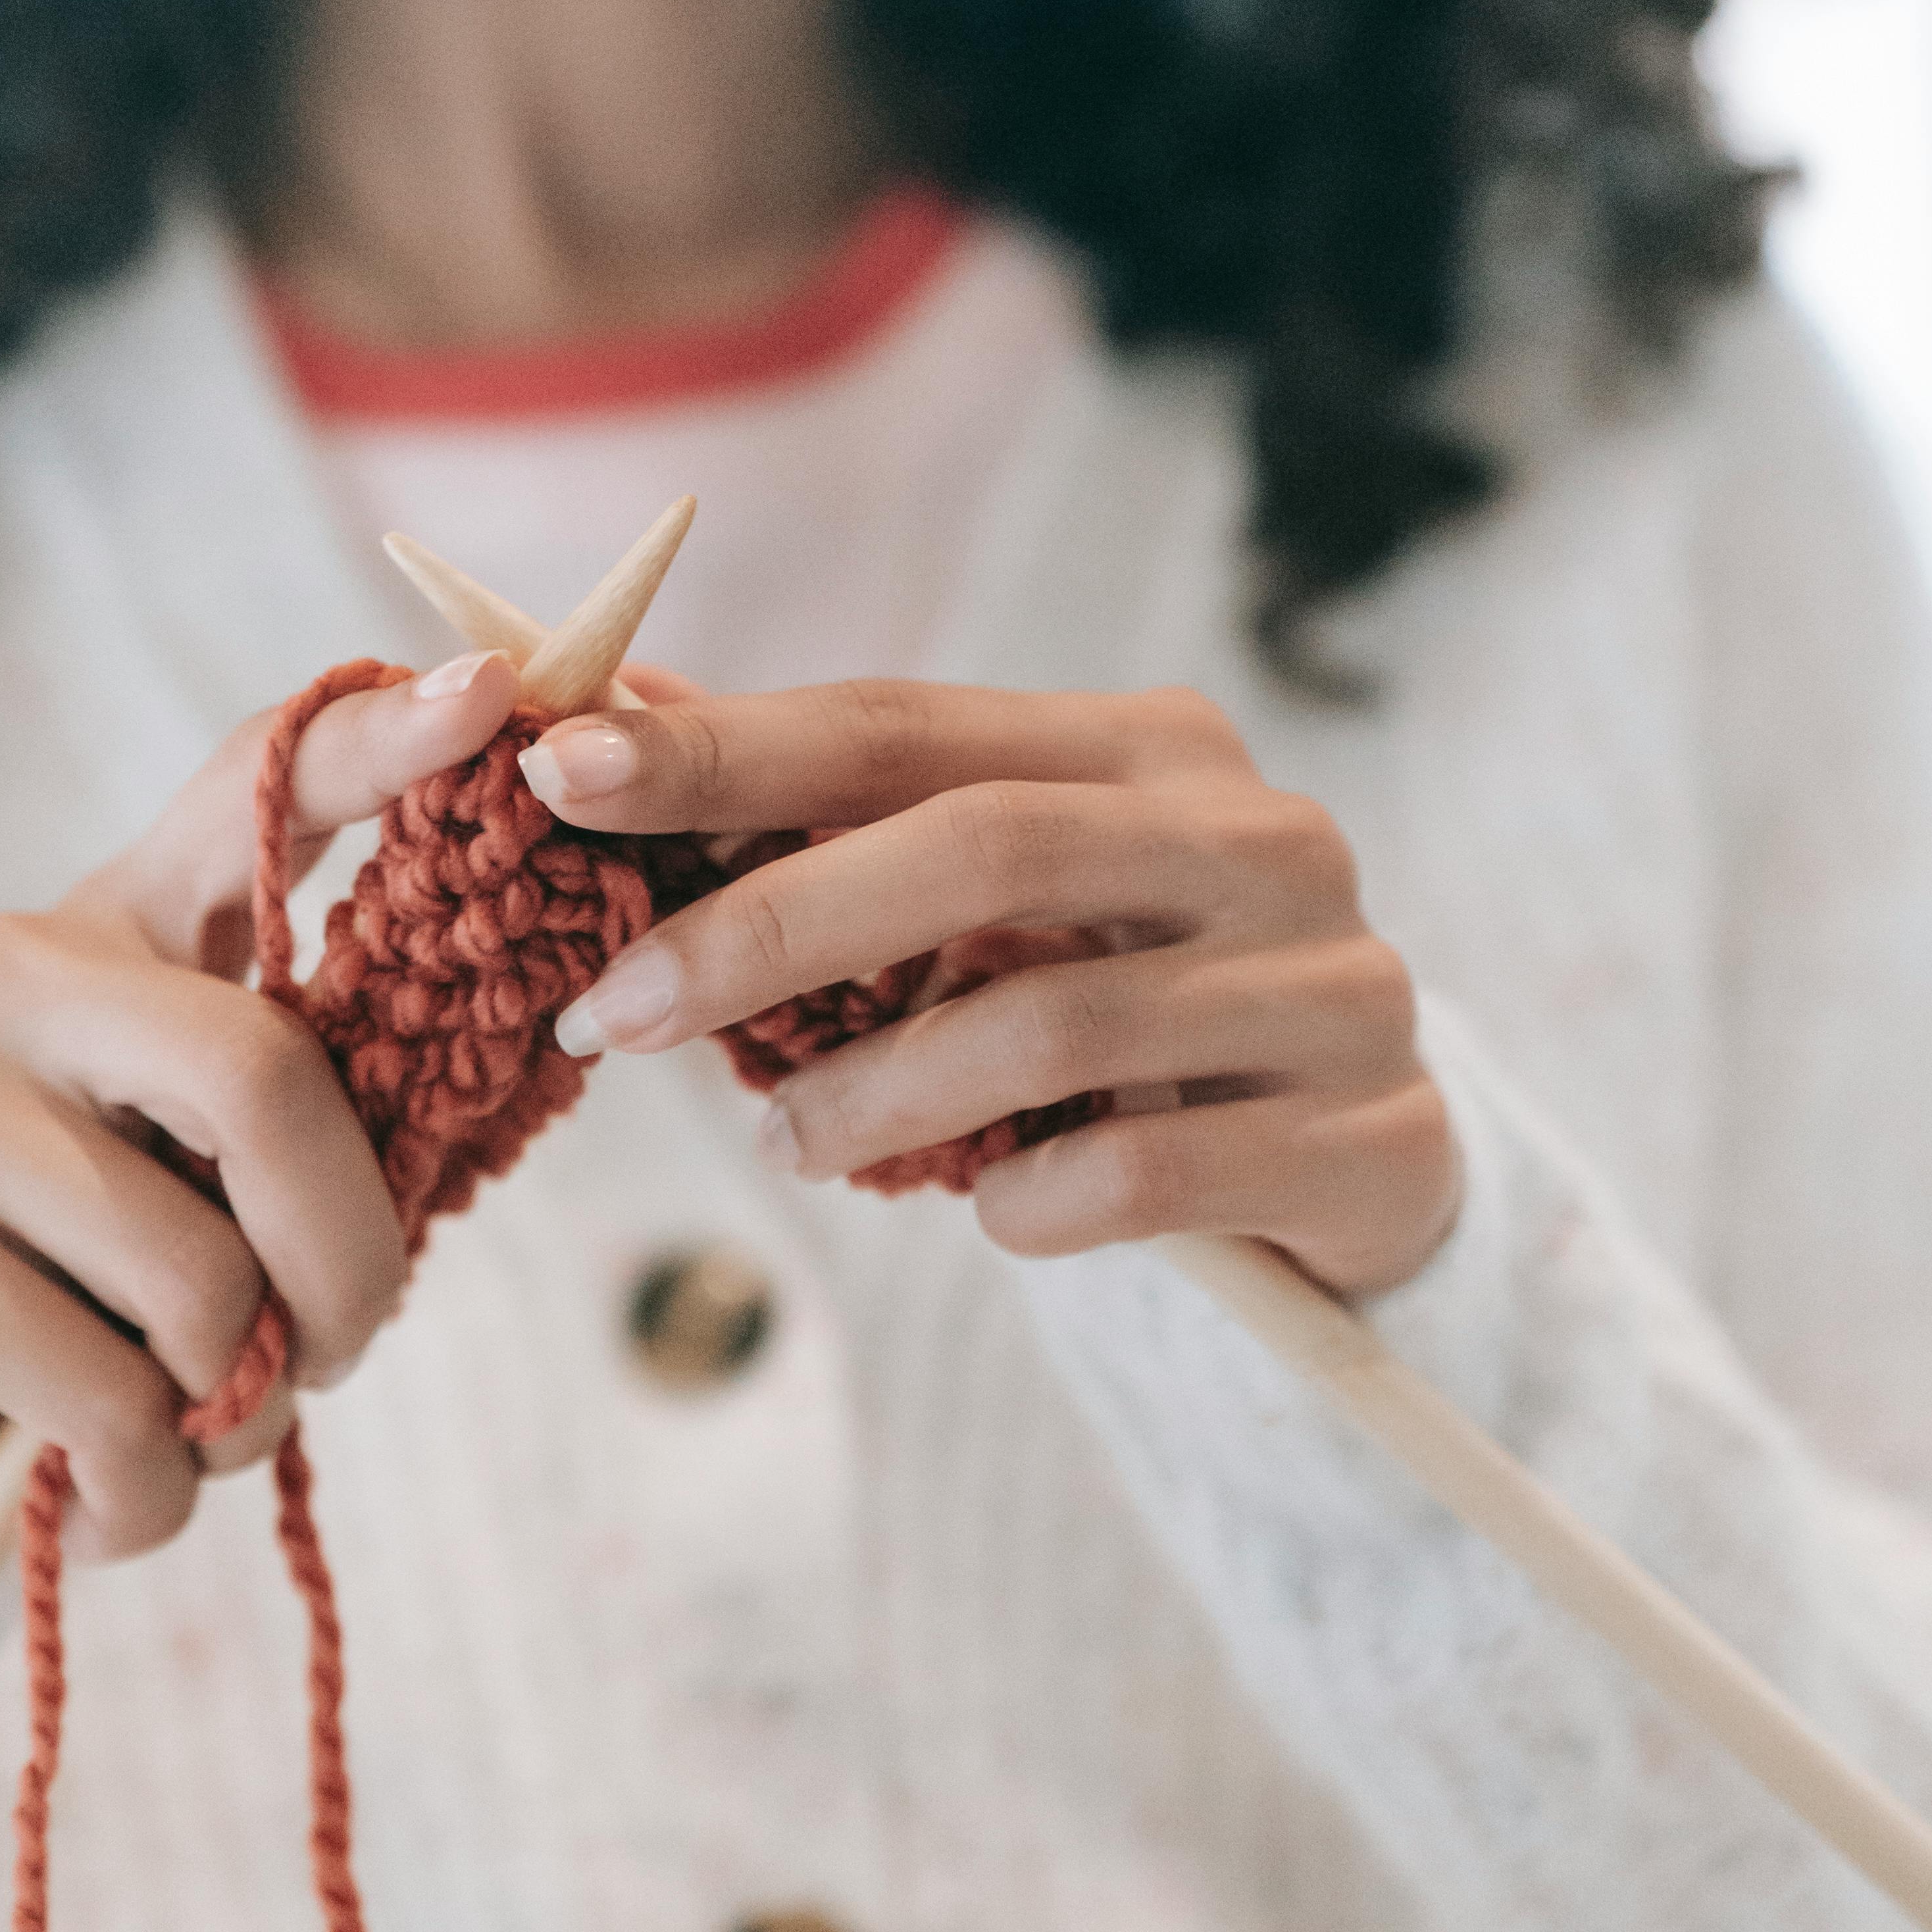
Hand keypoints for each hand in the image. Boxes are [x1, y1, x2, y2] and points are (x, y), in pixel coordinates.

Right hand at [0, 649, 525, 1558]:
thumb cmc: (93, 1272)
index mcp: (119, 924)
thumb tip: (475, 1077)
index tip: (492, 695)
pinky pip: (104, 1395)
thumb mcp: (208, 1171)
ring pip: (196, 1278)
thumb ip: (307, 1118)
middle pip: (264, 1080)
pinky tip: (99, 1481)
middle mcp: (7, 970)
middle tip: (341, 1351)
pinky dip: (144, 1484)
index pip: (250, 790)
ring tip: (186, 1427)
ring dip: (235, 1404)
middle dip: (347, 1261)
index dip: (375, 745)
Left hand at [520, 680, 1459, 1299]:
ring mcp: (1332, 982)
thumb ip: (836, 810)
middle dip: (769, 926)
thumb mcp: (1002, 889)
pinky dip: (1031, 1201)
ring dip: (878, 1092)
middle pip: (982, 846)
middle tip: (608, 1016)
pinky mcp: (1371, 1136)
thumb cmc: (1132, 994)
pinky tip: (987, 1213)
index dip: (730, 747)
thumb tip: (615, 718)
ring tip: (784, 1148)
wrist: (1361, 1153)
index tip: (561, 775)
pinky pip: (1151, 1170)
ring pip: (1057, 1020)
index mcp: (1152, 745)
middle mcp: (1258, 834)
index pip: (905, 724)